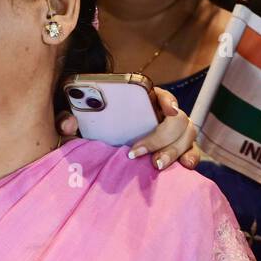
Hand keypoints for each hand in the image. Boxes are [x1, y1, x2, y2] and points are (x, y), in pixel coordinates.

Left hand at [57, 86, 200, 169]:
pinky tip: (184, 167)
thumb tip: (68, 123)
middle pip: (177, 119)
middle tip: (137, 152)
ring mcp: (173, 132)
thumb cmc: (94, 128)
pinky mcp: (178, 149)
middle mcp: (161, 114)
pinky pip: (192, 151)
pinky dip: (191, 158)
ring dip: (174, 150)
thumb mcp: (79, 122)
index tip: (168, 110)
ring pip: (187, 134)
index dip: (167, 99)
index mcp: (141, 101)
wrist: (103, 145)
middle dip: (161, 136)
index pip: (160, 93)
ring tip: (155, 165)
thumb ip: (68, 118)